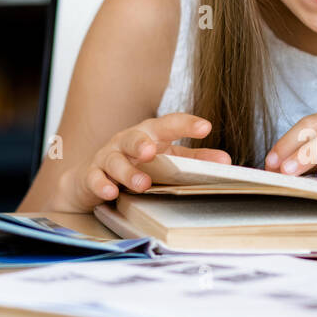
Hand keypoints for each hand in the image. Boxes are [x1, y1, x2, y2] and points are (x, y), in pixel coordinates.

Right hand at [64, 112, 230, 210]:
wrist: (93, 179)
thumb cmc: (137, 165)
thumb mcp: (167, 160)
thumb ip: (194, 159)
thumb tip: (225, 161)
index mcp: (149, 135)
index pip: (168, 124)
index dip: (185, 124)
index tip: (205, 127)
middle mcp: (126, 142)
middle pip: (134, 137)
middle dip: (143, 143)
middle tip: (152, 151)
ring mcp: (107, 158)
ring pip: (115, 161)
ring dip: (128, 172)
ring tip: (142, 184)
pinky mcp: (91, 176)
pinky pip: (94, 179)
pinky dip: (102, 185)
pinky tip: (110, 191)